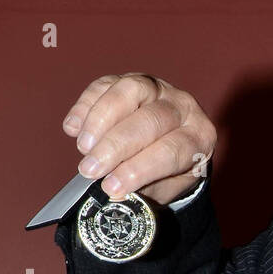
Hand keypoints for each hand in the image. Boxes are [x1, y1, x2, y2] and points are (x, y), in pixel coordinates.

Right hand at [61, 72, 216, 207]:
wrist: (171, 149)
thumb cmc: (168, 173)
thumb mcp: (165, 188)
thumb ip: (143, 190)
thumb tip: (112, 193)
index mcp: (199, 137)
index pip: (171, 150)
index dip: (138, 169)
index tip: (111, 186)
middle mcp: (184, 107)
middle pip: (150, 120)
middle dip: (115, 146)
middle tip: (90, 169)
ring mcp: (158, 88)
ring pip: (130, 91)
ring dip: (100, 120)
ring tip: (82, 147)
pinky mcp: (131, 80)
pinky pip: (107, 84)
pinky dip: (86, 105)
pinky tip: (73, 128)